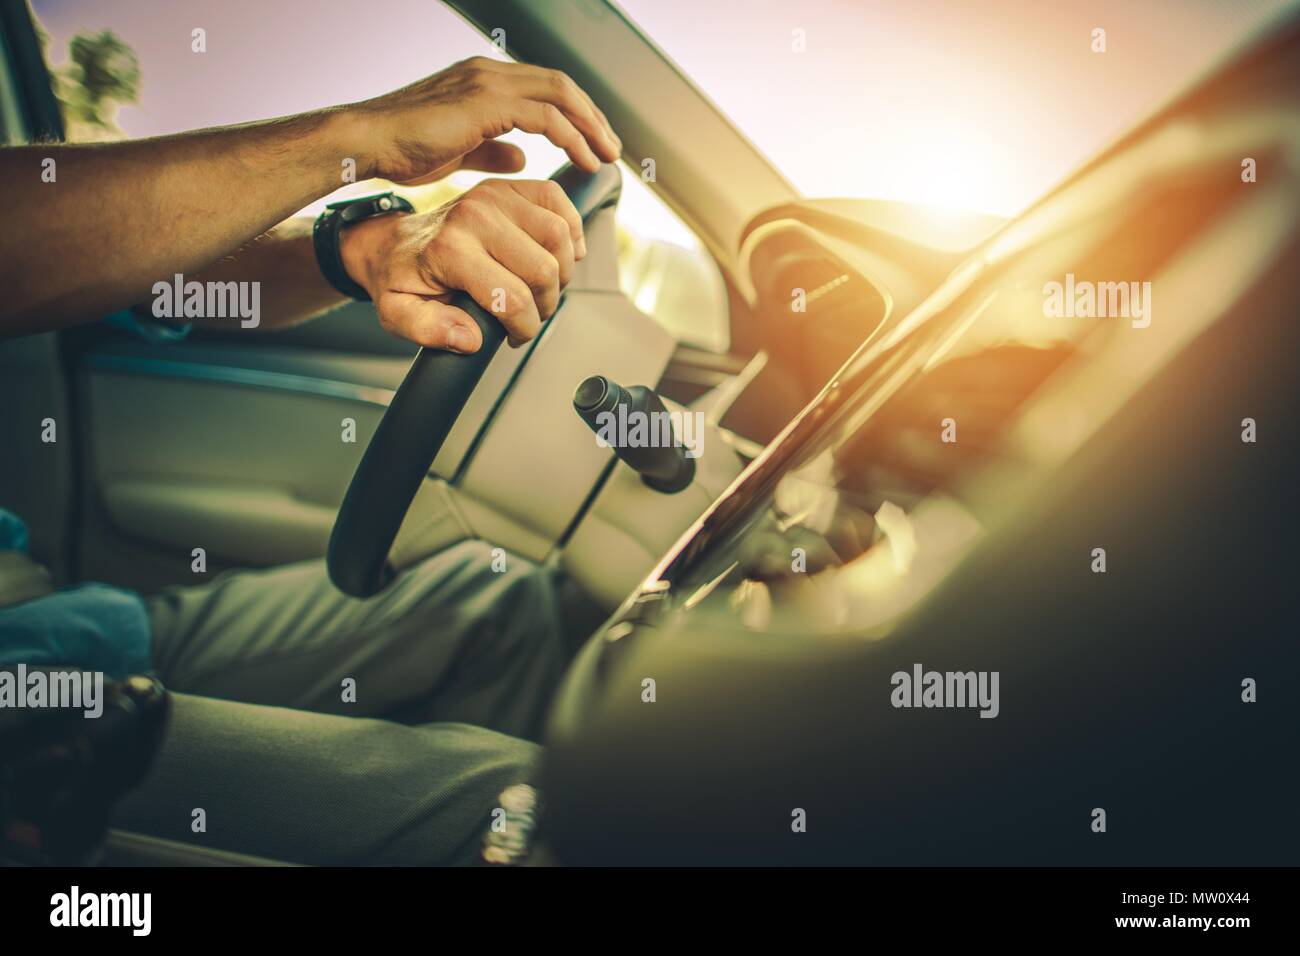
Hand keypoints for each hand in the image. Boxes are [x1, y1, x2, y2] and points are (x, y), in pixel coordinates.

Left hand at [340, 178, 584, 351]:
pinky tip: (559, 251)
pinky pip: (557, 200)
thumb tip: (469, 338)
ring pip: (558, 237)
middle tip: (530, 314)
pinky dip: (569, 227)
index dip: (524, 328)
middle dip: (545, 303)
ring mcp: (494, 196)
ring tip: (542, 286)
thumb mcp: (398, 313)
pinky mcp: (508, 187)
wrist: (394, 243)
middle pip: (543, 270)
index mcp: (449, 249)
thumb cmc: (401, 279)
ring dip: (562, 270)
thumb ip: (429, 330)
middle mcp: (474, 217)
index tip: (514, 335)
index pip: (512, 298)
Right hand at [348, 57, 620, 183]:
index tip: (595, 142)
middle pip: (561, 85)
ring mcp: (487, 82)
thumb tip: (523, 156)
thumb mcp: (458, 150)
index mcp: (483, 81)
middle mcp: (489, 72)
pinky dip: (572, 137)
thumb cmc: (402, 149)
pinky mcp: (485, 101)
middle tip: (613, 149)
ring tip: (607, 156)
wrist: (368, 142)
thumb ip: (492, 148)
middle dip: (593, 117)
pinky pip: (545, 115)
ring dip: (590, 126)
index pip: (545, 88)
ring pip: (560, 94)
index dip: (576, 114)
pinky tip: (584, 159)